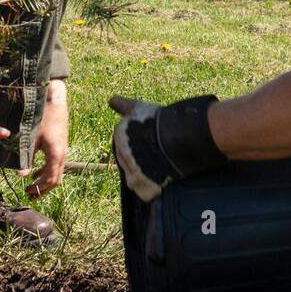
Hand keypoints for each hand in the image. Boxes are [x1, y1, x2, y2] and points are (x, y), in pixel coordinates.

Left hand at [21, 79, 67, 198]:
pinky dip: (47, 171)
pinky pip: (56, 164)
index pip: (50, 179)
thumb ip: (26, 157)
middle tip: (29, 194)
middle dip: (43, 189)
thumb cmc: (42, 117)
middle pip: (56, 180)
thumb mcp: (31, 137)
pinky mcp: (61, 146)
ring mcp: (64, 150)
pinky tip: (35, 172)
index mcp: (56, 154)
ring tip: (32, 187)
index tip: (27, 191)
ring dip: (45, 181)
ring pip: (57, 172)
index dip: (39, 188)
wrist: (54, 100)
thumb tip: (22, 175)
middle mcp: (63, 154)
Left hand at [109, 94, 227, 201]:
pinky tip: (165, 178)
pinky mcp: (143, 187)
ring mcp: (131, 173)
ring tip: (165, 165)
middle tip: (161, 155)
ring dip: (149, 173)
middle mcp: (122, 155)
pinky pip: (147, 192)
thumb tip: (110, 100)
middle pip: (130, 162)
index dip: (140, 145)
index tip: (152, 144)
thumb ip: (125, 105)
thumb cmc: (163, 120)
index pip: (125, 145)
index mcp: (119, 135)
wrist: (180, 135)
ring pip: (138, 177)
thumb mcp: (142, 108)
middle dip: (143, 160)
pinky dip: (156, 188)